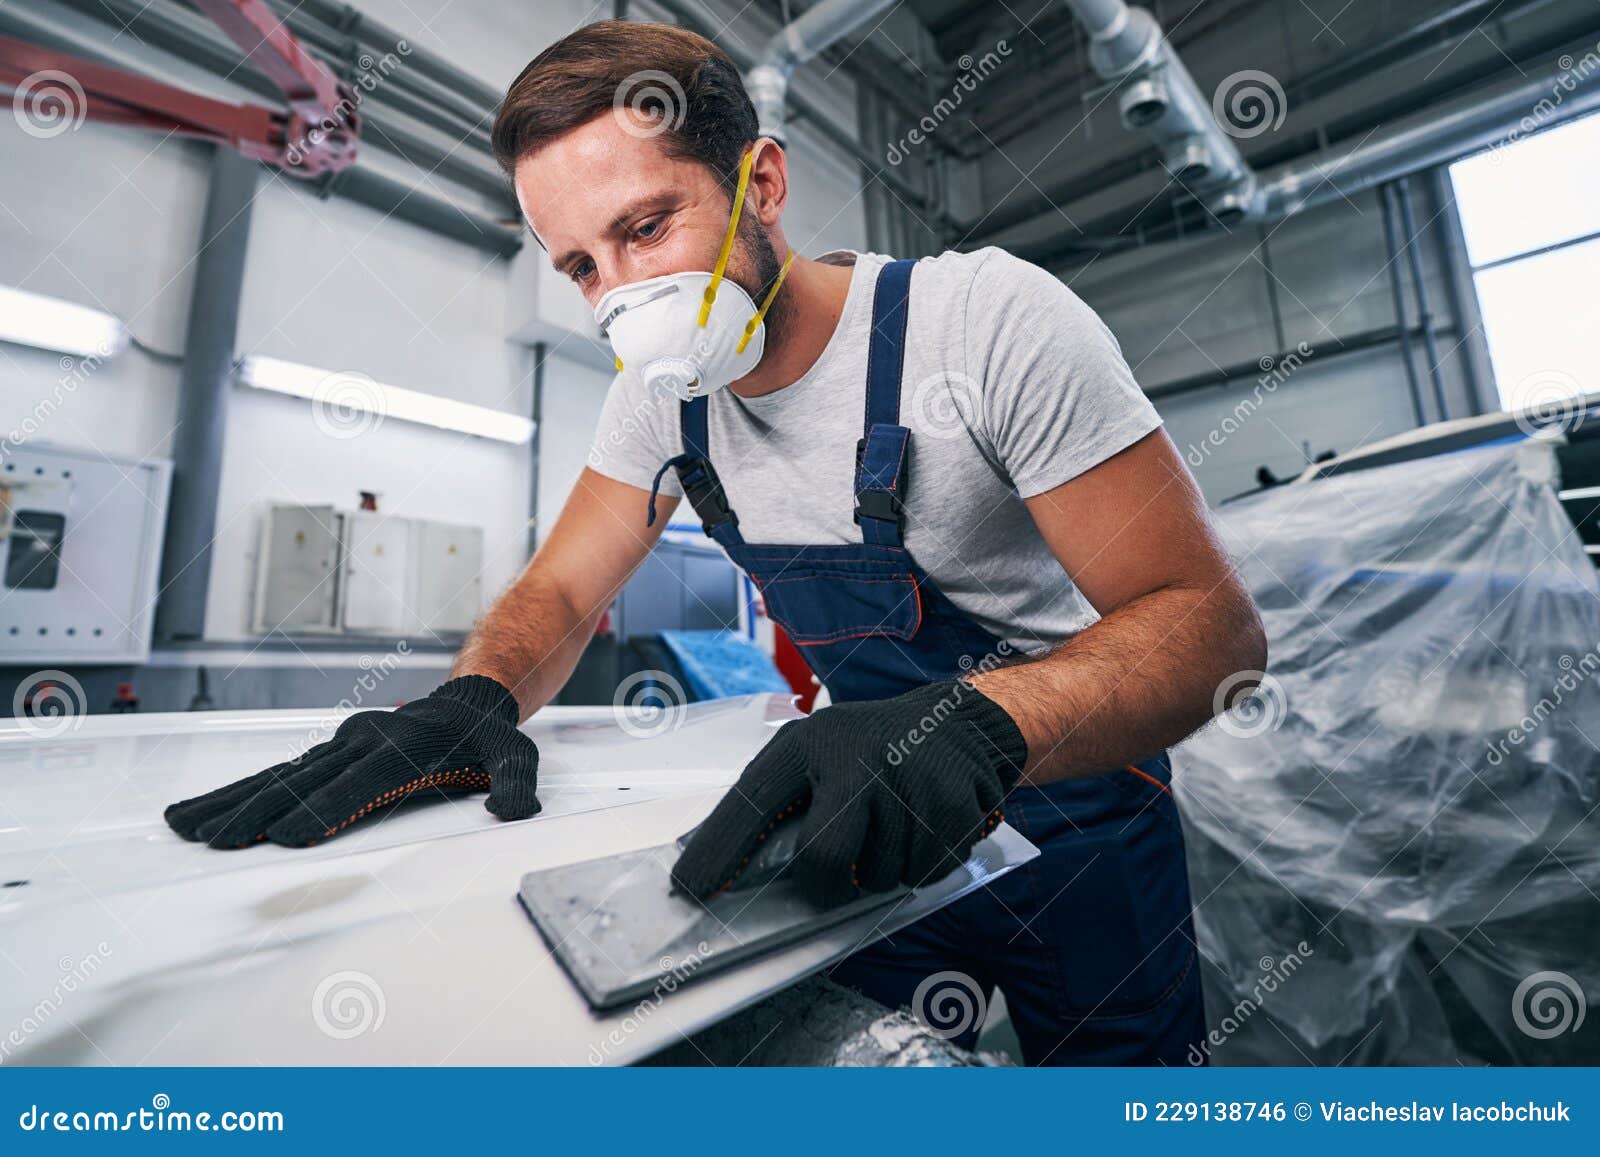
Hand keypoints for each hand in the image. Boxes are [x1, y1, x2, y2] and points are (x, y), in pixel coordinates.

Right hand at [164, 675, 539, 847]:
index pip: (358, 784)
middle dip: (259, 812)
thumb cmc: (487, 739)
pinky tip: (197, 812)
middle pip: (304, 781)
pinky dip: (236, 792)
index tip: (285, 835)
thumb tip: (514, 808)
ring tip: (185, 826)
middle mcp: (363, 743)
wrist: (468, 703)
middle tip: (219, 841)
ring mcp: (341, 746)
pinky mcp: (328, 754)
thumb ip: (517, 782)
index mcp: (402, 748)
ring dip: (231, 801)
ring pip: (279, 776)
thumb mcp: (515, 755)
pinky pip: (278, 774)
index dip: (324, 809)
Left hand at [671, 680, 1027, 906]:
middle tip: (837, 878)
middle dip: (828, 884)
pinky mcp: (952, 804)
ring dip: (883, 871)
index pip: (751, 802)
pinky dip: (922, 866)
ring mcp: (908, 780)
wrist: (957, 723)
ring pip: (881, 876)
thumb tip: (725, 867)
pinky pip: (926, 873)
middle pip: (824, 858)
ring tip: (893, 826)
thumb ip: (779, 800)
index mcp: (810, 743)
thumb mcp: (818, 752)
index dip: (718, 851)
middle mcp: (856, 757)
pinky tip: (924, 827)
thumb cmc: (870, 748)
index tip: (689, 890)